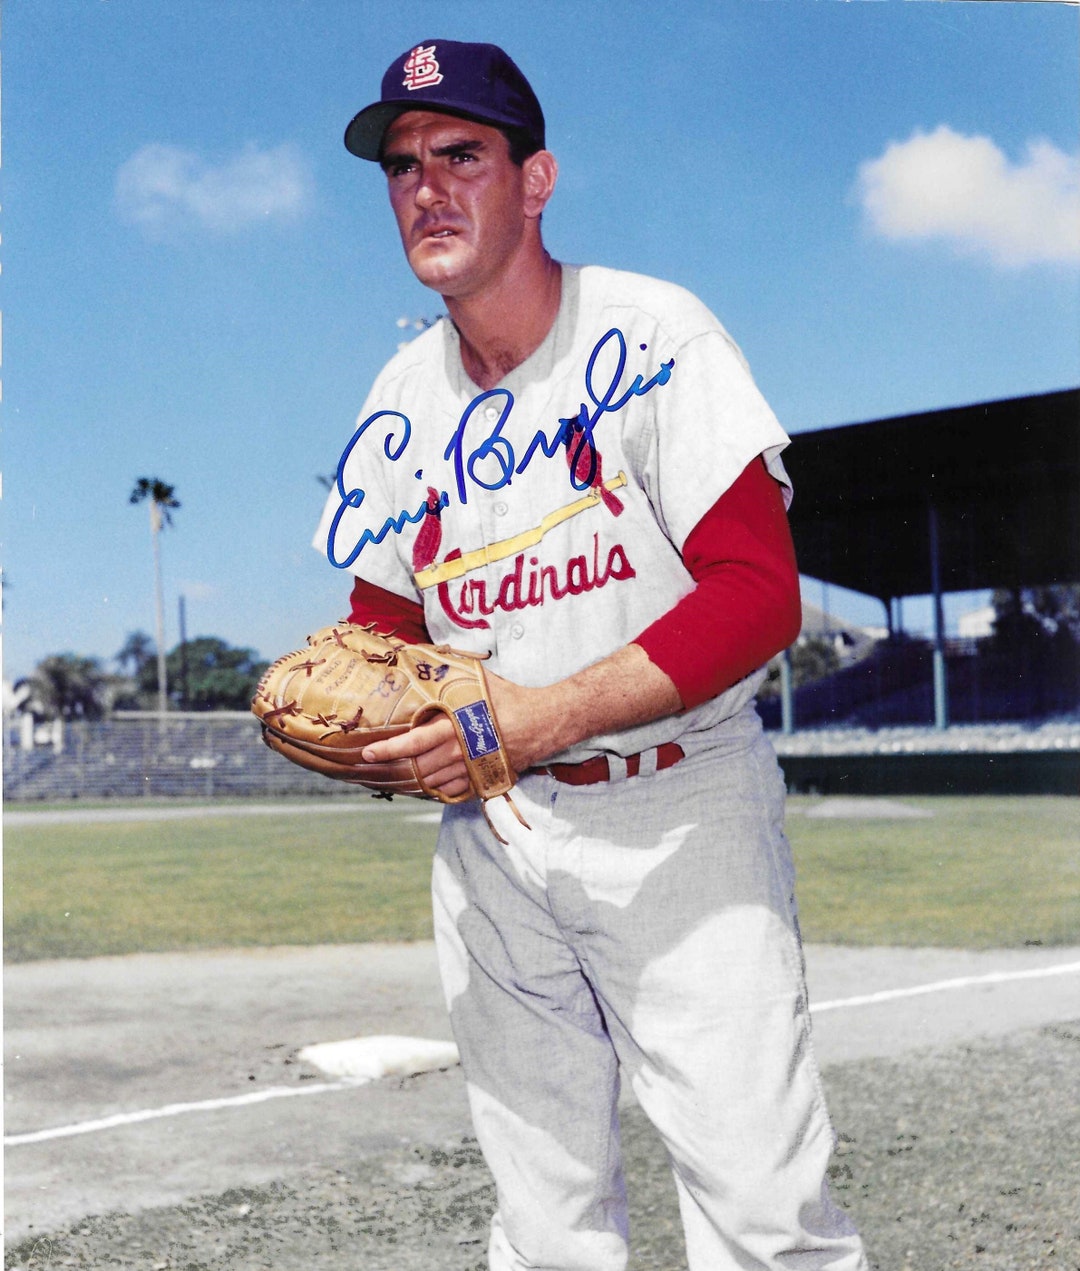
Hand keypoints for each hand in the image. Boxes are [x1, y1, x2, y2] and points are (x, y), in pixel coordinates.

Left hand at [359, 673, 547, 800]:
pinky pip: (450, 790)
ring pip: (431, 781)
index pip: (412, 743)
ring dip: (414, 778)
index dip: (387, 749)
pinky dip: (435, 786)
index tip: (367, 752)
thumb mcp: (478, 683)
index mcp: (452, 728)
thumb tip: (427, 656)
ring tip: (398, 772)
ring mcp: (468, 770)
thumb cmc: (508, 699)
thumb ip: (451, 674)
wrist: (542, 723)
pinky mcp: (480, 781)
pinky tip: (428, 779)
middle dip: (395, 767)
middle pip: (417, 767)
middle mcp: (456, 753)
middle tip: (376, 766)